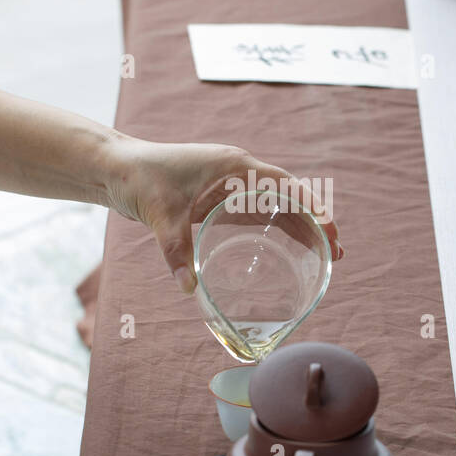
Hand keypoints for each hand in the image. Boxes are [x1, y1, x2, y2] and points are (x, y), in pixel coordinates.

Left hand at [102, 138, 341, 293]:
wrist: (118, 168)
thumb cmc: (140, 179)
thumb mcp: (160, 215)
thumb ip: (176, 251)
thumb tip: (189, 288)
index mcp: (232, 167)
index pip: (282, 184)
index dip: (309, 206)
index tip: (328, 227)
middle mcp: (238, 174)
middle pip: (288, 197)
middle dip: (314, 221)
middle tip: (338, 249)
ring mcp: (232, 187)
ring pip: (277, 207)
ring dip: (301, 227)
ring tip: (327, 253)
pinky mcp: (221, 201)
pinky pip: (259, 215)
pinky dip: (279, 229)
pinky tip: (293, 249)